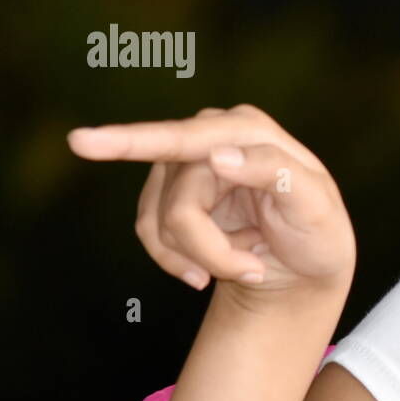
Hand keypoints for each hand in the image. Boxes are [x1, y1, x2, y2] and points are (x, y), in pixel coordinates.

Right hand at [67, 104, 355, 303]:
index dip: (132, 142)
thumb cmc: (319, 233)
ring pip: (160, 224)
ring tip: (244, 265)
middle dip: (209, 249)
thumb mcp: (315, 206)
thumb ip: (275, 173)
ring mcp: (186, 165)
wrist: (306, 267)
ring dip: (198, 257)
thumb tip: (216, 155)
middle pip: (177, 203)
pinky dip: (181, 261)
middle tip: (248, 270)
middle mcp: (211, 138)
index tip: (81, 143)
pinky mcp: (170, 194)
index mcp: (248, 130)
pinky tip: (215, 267)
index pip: (186, 139)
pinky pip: (151, 235)